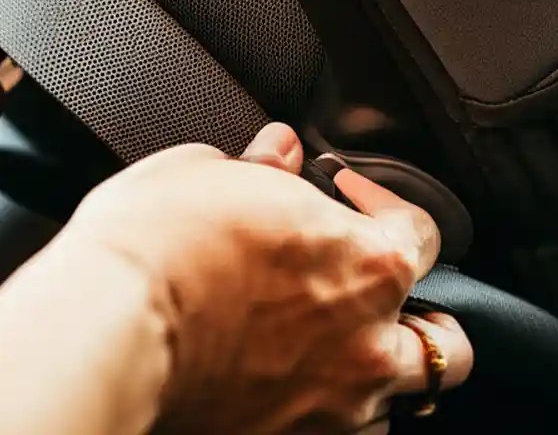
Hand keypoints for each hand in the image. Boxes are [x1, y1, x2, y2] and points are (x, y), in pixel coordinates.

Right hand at [56, 123, 473, 432]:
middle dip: (423, 320)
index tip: (343, 193)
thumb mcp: (204, 172)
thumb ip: (261, 165)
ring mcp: (335, 405)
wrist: (110, 324)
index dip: (380, 203)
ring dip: (378, 376)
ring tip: (334, 354)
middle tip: (377, 301)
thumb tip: (278, 149)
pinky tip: (293, 390)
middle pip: (447, 344)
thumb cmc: (155, 243)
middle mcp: (369, 340)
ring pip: (401, 402)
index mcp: (366, 260)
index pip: (421, 230)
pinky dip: (329, 414)